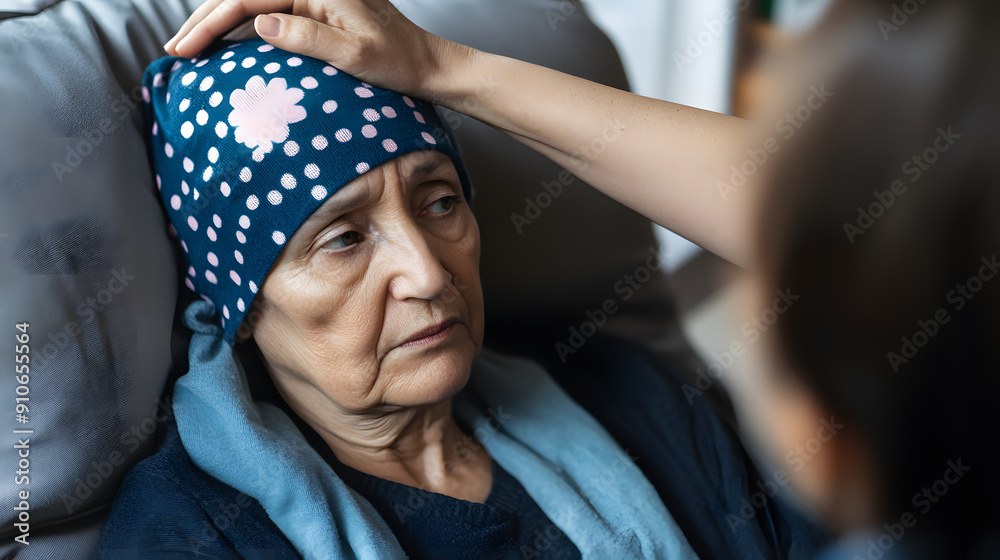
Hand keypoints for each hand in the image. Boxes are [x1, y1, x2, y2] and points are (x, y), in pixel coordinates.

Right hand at [163, 0, 471, 100]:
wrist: (426, 64)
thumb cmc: (398, 61)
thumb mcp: (354, 55)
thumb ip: (307, 36)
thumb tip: (261, 23)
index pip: (249, 1)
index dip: (211, 24)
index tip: (184, 50)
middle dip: (205, 22)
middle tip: (174, 52)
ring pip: (252, 2)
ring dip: (218, 23)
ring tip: (189, 47)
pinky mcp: (316, 6)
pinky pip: (269, 10)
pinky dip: (242, 25)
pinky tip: (224, 40)